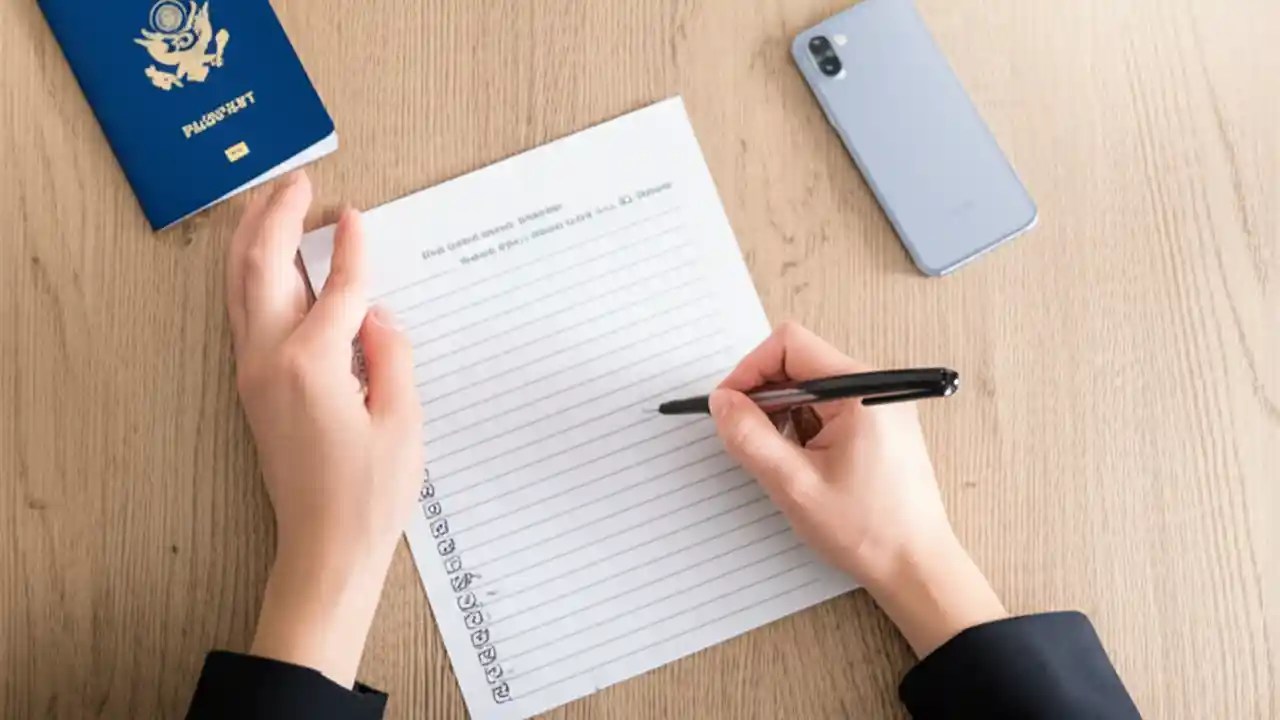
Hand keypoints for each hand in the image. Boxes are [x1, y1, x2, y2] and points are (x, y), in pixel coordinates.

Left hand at [226, 171, 421, 685]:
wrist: (325, 549)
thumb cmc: (369, 495)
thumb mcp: (403, 421)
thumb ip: (392, 353)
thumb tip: (374, 314)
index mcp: (310, 364)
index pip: (336, 288)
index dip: (352, 250)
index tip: (359, 215)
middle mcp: (269, 361)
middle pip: (263, 268)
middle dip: (277, 216)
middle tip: (298, 180)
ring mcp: (253, 375)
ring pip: (241, 287)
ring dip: (254, 239)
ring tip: (272, 203)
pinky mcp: (253, 390)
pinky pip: (245, 314)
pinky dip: (253, 276)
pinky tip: (269, 263)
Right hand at [709, 322, 1005, 655]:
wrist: (916, 568)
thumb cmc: (867, 531)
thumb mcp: (794, 485)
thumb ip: (750, 437)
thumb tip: (722, 402)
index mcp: (861, 391)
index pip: (790, 345)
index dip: (749, 370)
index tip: (729, 406)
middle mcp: (875, 388)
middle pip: (799, 364)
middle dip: (765, 399)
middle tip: (751, 442)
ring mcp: (879, 406)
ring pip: (810, 389)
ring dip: (784, 418)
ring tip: (787, 464)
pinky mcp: (878, 425)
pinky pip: (827, 409)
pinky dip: (804, 430)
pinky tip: (806, 467)